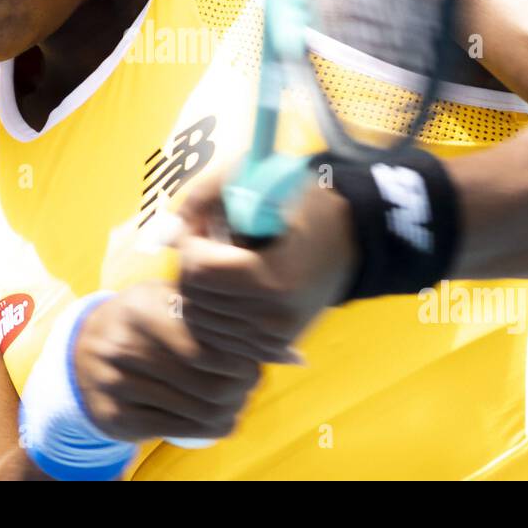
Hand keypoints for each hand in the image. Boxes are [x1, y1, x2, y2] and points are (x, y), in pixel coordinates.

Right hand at [72, 280, 263, 442]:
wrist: (83, 350)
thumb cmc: (144, 319)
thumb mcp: (170, 298)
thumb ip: (220, 314)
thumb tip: (292, 354)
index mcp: (142, 309)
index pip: (210, 344)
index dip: (243, 358)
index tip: (255, 360)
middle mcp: (123, 346)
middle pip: (209, 381)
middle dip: (241, 387)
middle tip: (250, 383)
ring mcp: (115, 384)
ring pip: (198, 409)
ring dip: (230, 410)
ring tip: (237, 400)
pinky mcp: (115, 417)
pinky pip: (176, 430)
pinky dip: (209, 429)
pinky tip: (218, 419)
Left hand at [173, 167, 358, 362]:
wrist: (355, 238)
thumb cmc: (306, 203)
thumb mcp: (262, 180)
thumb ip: (210, 194)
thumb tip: (172, 227)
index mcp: (275, 279)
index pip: (199, 269)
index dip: (192, 241)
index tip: (204, 223)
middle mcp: (274, 318)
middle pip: (194, 296)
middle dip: (192, 263)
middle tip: (210, 239)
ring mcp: (273, 338)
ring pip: (200, 318)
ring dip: (200, 287)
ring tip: (224, 262)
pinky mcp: (272, 347)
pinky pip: (217, 335)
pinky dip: (213, 310)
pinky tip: (231, 287)